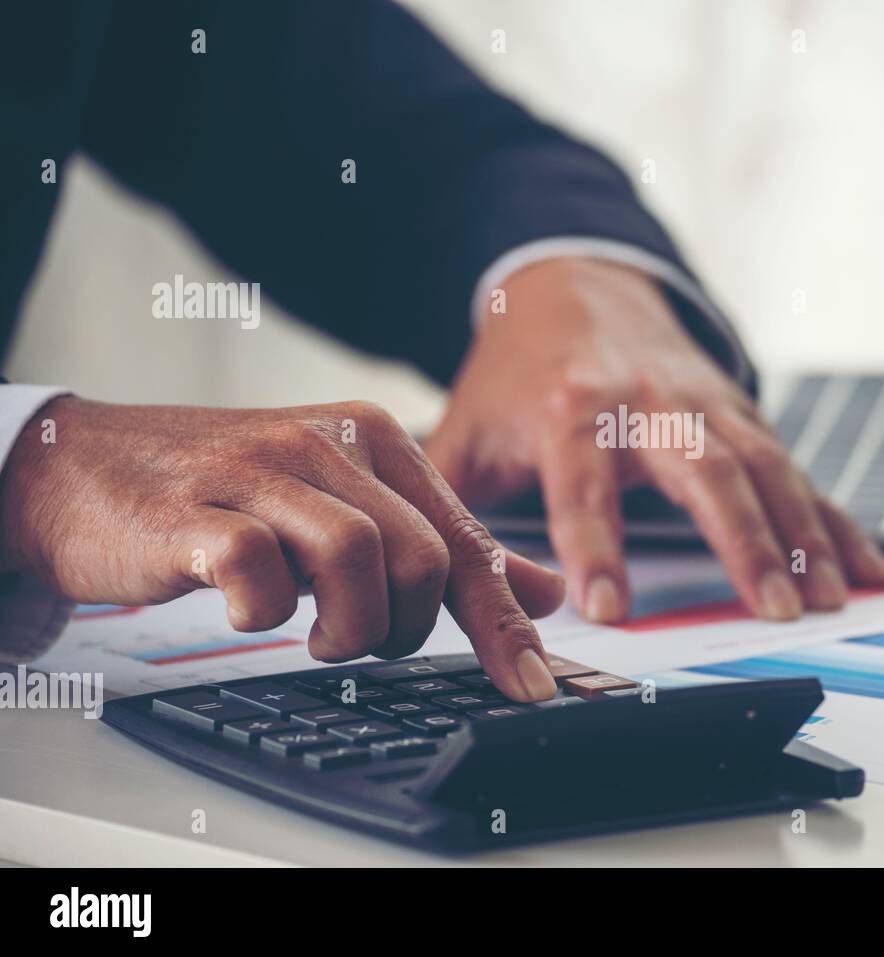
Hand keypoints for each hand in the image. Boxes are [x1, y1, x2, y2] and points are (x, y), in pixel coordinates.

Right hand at [0, 397, 564, 700]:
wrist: (85, 467)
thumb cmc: (227, 494)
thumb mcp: (348, 505)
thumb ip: (446, 544)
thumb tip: (543, 591)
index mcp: (376, 440)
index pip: (466, 539)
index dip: (505, 621)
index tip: (531, 684)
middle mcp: (327, 444)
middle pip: (423, 556)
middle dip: (408, 628)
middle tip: (365, 642)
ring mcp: (258, 471)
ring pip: (356, 557)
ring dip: (347, 627)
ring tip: (316, 637)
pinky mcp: (191, 510)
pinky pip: (256, 570)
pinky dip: (263, 612)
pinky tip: (247, 609)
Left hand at [424, 257, 883, 623]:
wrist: (577, 285)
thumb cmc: (519, 371)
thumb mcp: (465, 428)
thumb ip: (452, 504)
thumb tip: (451, 584)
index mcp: (570, 408)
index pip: (582, 482)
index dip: (594, 544)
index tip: (608, 607)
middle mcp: (649, 401)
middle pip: (705, 468)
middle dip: (744, 539)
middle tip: (772, 609)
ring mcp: (706, 405)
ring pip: (766, 466)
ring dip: (803, 533)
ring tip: (828, 597)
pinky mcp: (741, 416)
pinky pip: (797, 470)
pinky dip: (835, 521)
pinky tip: (866, 568)